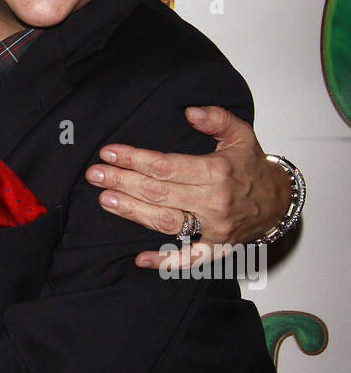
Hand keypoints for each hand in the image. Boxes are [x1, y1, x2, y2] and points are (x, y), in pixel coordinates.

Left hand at [83, 106, 292, 267]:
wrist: (277, 201)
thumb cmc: (251, 165)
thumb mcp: (240, 134)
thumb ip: (216, 118)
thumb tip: (190, 112)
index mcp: (218, 173)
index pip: (166, 166)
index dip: (135, 159)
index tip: (109, 152)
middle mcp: (214, 203)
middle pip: (159, 193)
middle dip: (123, 182)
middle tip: (95, 174)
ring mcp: (214, 230)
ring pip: (165, 222)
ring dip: (131, 212)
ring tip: (104, 199)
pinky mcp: (215, 249)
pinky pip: (188, 259)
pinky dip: (165, 261)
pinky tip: (140, 258)